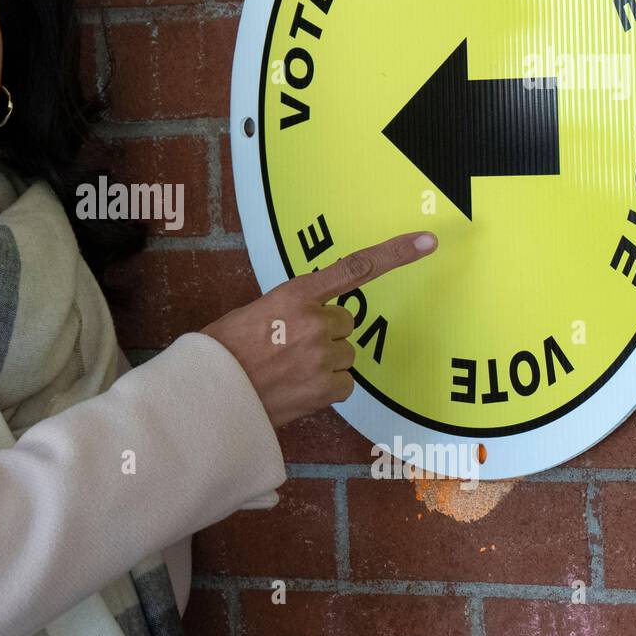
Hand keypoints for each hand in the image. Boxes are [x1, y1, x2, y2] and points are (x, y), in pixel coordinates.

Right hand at [200, 231, 437, 428]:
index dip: (395, 253)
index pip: (353, 268)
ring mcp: (321, 356)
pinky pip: (344, 383)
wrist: (209, 394)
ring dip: (325, 362)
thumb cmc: (224, 352)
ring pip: (345, 355)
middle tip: (291, 348)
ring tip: (289, 371)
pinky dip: (326, 387)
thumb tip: (314, 320)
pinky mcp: (325, 388)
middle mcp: (314, 321)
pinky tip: (298, 388)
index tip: (426, 241)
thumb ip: (291, 309)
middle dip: (326, 334)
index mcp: (293, 294)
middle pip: (345, 323)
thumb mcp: (254, 313)